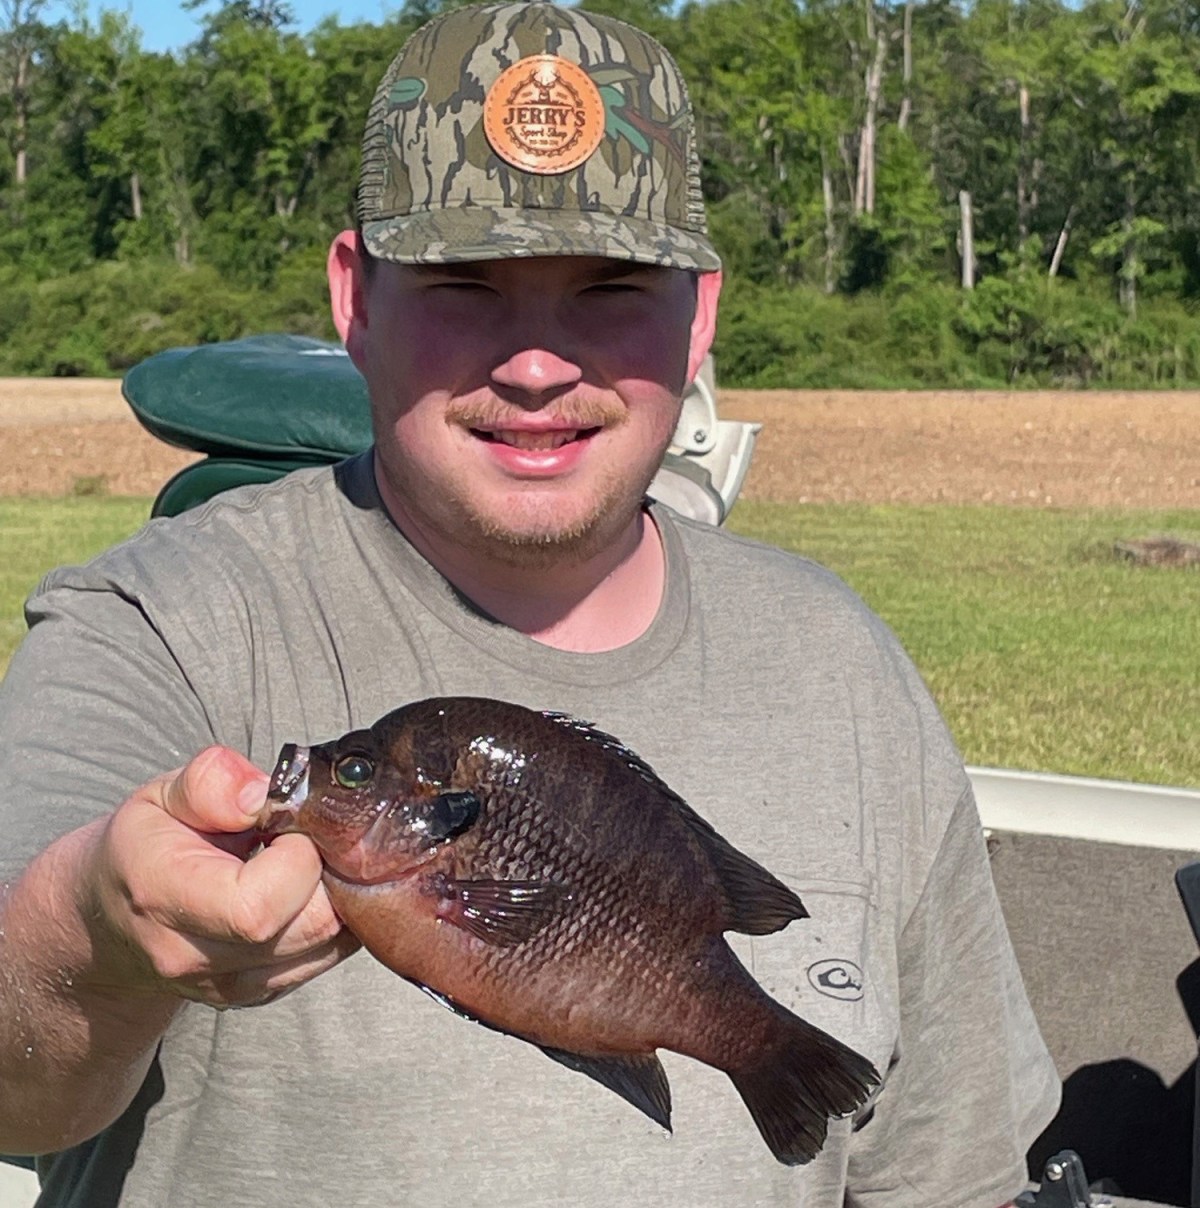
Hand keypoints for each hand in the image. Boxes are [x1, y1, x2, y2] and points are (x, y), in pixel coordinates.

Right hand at [79, 746, 359, 1008]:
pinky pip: (329, 953)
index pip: (259, 907)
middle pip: (312, 926)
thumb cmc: (146, 847)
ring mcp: (232, 986)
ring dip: (336, 893)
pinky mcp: (260, 993)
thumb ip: (210, 783)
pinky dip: (333, 916)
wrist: (112, 919)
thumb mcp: (162, 795)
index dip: (297, 857)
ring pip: (332, 941)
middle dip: (329, 870)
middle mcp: (196, 958)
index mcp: (165, 901)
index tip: (286, 824)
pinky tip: (302, 889)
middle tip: (304, 839)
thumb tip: (263, 796)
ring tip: (299, 862)